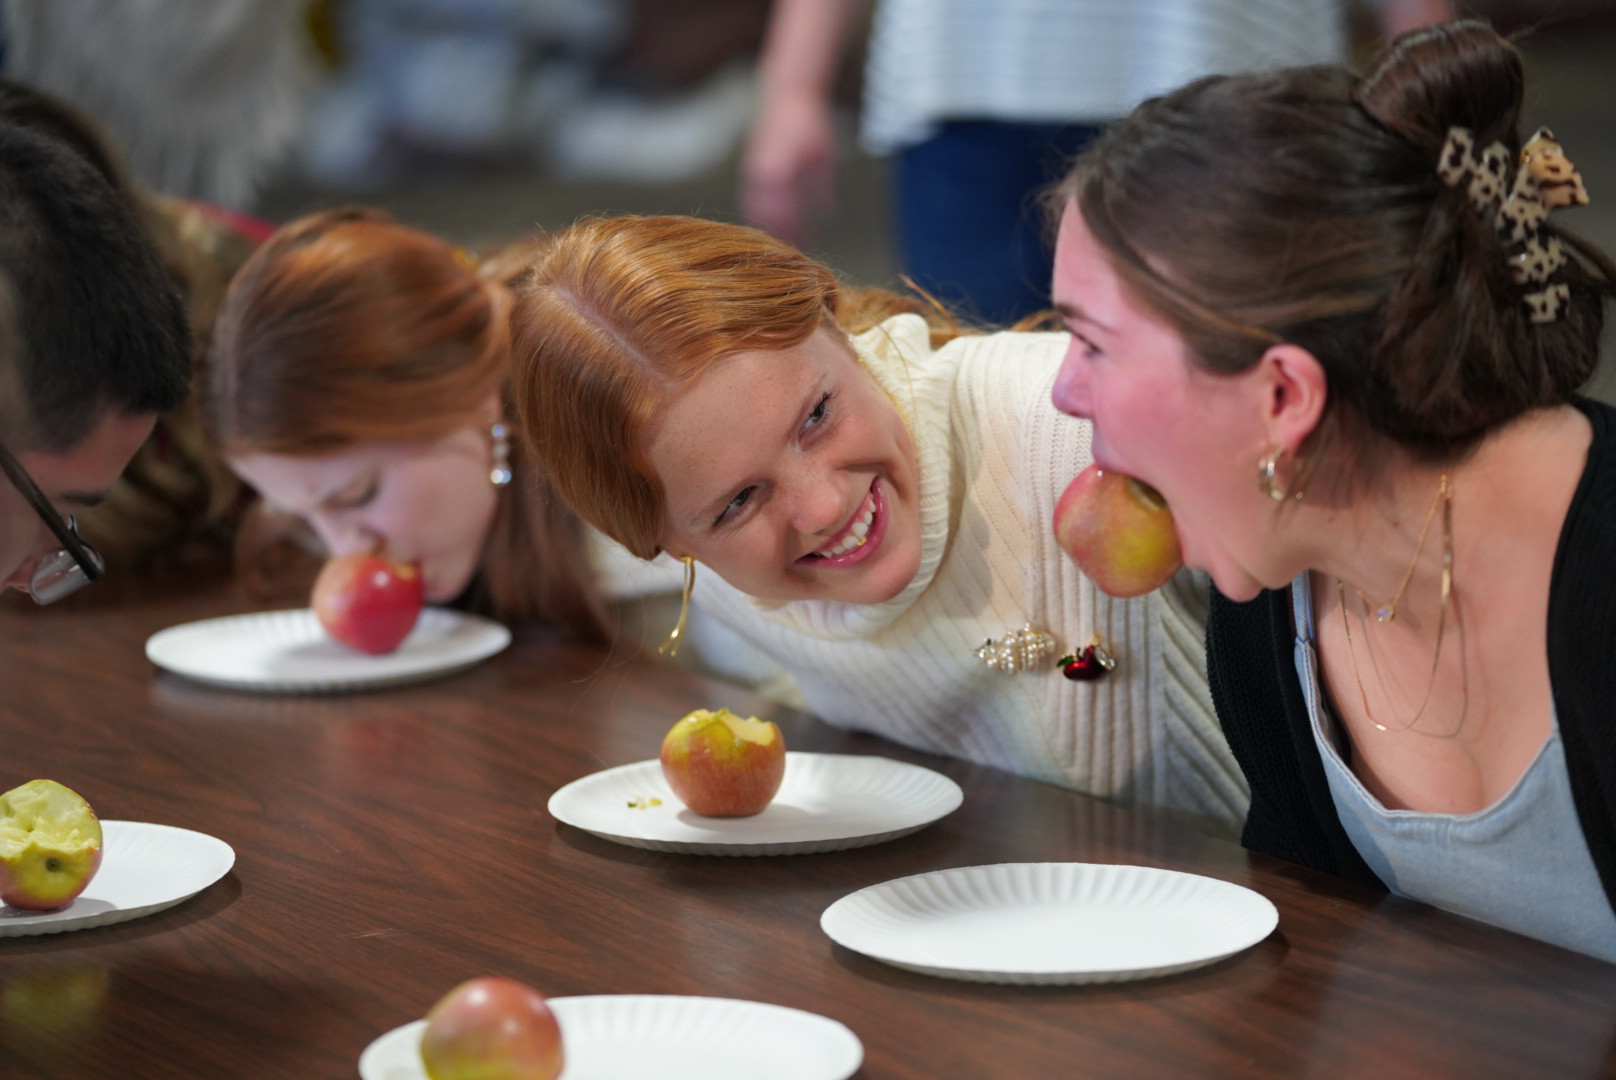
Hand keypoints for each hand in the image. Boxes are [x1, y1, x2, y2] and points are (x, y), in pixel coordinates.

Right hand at [741, 88, 837, 245]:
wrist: (787, 94)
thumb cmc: (809, 123)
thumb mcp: (823, 155)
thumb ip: (822, 188)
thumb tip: (826, 219)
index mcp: (779, 170)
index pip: (784, 214)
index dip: (793, 234)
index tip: (804, 250)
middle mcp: (761, 173)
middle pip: (765, 218)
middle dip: (778, 237)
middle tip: (792, 256)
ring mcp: (751, 171)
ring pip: (752, 211)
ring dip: (765, 229)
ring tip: (780, 246)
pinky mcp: (749, 169)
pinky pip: (749, 200)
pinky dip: (757, 216)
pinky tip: (769, 228)